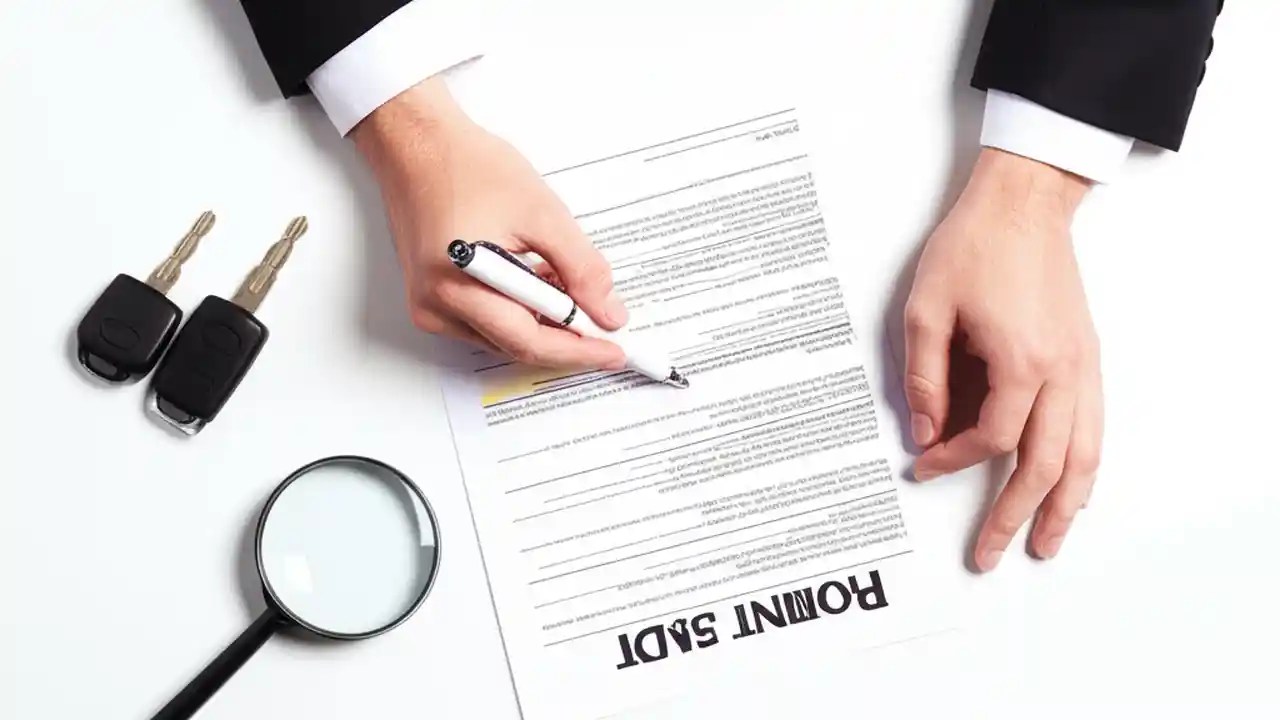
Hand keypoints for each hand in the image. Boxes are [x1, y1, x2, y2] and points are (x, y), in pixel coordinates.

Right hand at [352, 77, 627, 369]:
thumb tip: (608, 313)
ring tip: (570, 288)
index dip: (577, 350)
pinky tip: (539, 285)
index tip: (614, 350)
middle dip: (565, 338)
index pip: (529, 341)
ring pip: (502, 337)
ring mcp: (429, 306)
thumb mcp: (542, 214)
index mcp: (458, 286)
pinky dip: (519, 311)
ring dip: (542, 323)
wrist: (418, 145)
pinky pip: (484, 322)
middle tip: (605, 324)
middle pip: (516, 345)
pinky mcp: (430, 298)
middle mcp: (436, 307)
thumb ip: (581, 268)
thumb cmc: (466, 167)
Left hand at [904, 148, 1102, 571]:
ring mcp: (1082, 365)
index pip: (988, 439)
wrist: (1023, 202)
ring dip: (1065, 505)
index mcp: (1021, 363)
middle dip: (1015, 517)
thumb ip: (925, 379)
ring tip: (1047, 544)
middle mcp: (1062, 372)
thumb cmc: (973, 247)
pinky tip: (1074, 486)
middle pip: (1044, 466)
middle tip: (989, 555)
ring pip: (1084, 455)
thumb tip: (925, 433)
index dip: (953, 461)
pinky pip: (1094, 426)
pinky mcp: (1086, 356)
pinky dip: (1085, 465)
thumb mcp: (927, 311)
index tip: (923, 467)